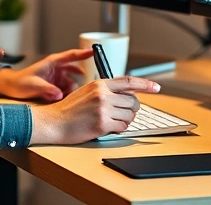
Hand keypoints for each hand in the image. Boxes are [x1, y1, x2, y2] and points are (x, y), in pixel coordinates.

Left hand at [0, 48, 90, 101]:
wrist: (11, 88)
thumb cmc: (20, 82)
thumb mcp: (34, 85)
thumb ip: (47, 90)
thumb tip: (59, 95)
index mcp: (52, 62)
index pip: (72, 55)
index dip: (84, 53)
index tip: (95, 51)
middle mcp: (57, 69)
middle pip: (75, 72)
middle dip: (76, 81)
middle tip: (73, 90)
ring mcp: (57, 78)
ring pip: (71, 83)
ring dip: (69, 91)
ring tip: (60, 97)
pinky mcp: (55, 86)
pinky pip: (66, 91)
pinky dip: (65, 95)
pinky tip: (57, 99)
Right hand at [29, 76, 160, 144]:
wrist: (54, 122)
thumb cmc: (70, 109)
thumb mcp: (87, 91)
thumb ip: (106, 90)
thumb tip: (127, 94)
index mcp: (100, 83)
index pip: (129, 81)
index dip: (146, 84)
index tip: (156, 87)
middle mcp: (103, 94)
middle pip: (133, 101)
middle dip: (132, 109)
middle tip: (124, 114)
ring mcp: (103, 109)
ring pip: (130, 115)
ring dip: (125, 120)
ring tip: (112, 121)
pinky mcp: (102, 124)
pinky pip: (123, 127)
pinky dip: (119, 129)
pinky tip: (108, 128)